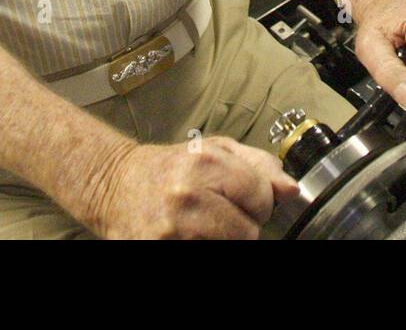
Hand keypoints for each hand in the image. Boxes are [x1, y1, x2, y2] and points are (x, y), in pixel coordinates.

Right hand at [87, 137, 298, 238]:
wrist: (114, 184)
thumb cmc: (169, 167)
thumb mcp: (214, 150)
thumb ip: (258, 165)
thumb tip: (291, 190)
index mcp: (205, 163)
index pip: (262, 196)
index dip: (260, 202)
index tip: (246, 201)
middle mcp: (187, 195)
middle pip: (248, 232)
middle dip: (243, 226)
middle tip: (222, 215)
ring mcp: (171, 229)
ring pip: (228, 249)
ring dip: (223, 241)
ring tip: (206, 226)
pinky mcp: (156, 249)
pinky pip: (201, 254)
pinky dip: (202, 247)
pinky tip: (191, 236)